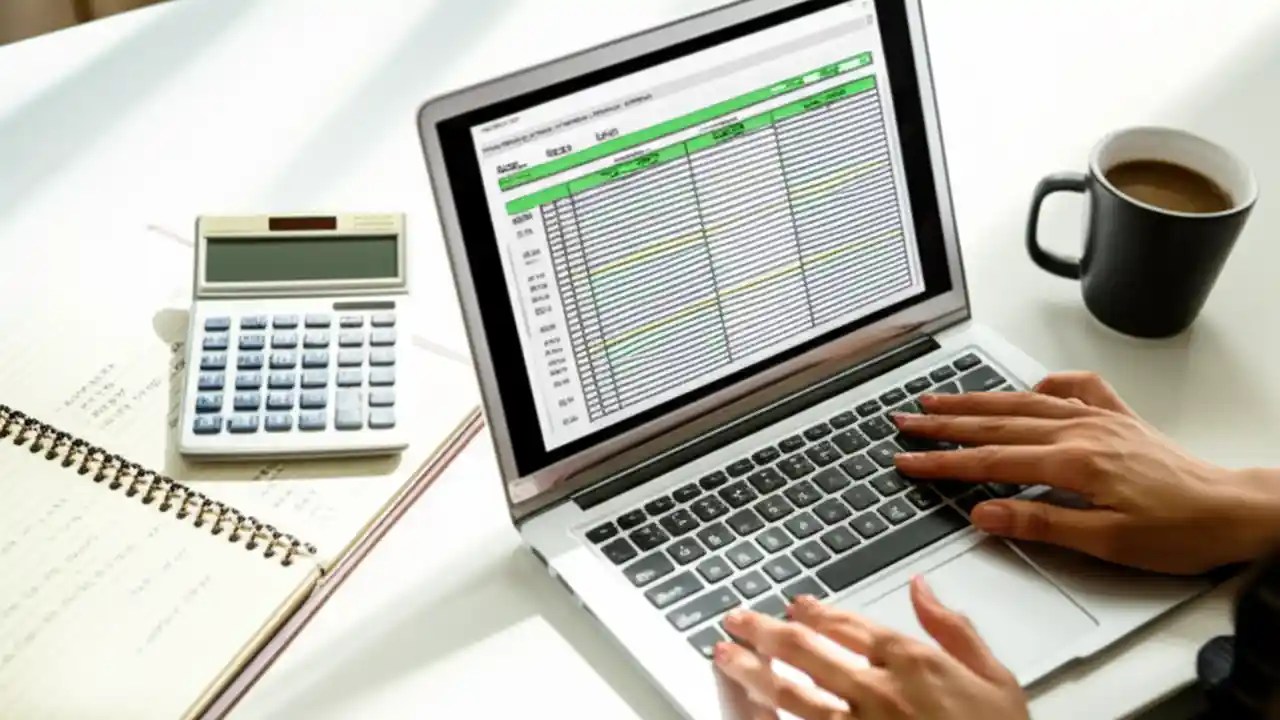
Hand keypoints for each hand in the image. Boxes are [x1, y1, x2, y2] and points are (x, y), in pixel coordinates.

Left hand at [713, 577, 1027, 719]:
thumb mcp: (997, 680)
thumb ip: (955, 629)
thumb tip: (923, 587)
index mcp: (913, 661)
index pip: (849, 623)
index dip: (814, 611)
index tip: (794, 605)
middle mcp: (879, 690)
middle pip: (807, 649)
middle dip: (765, 630)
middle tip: (738, 619)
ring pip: (791, 692)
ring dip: (752, 670)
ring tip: (723, 654)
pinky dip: (769, 718)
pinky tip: (747, 708)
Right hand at [893, 372, 1279, 573]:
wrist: (1234, 511)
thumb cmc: (1180, 531)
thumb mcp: (1105, 542)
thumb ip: (1040, 523)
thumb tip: (986, 513)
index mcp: (1072, 462)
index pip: (989, 462)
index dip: (943, 462)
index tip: (908, 461)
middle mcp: (1080, 431)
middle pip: (996, 424)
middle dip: (945, 423)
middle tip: (905, 421)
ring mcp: (1098, 419)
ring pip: (1022, 403)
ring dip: (977, 400)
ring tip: (940, 399)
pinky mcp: (1117, 418)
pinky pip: (1074, 389)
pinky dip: (1044, 385)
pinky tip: (1028, 388)